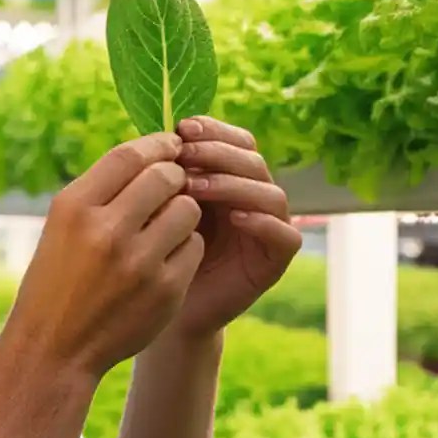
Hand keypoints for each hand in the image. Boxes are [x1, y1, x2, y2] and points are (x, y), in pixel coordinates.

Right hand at [4, 133, 203, 381]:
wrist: (54, 347)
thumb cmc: (57, 277)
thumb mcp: (62, 225)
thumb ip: (102, 188)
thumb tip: (152, 152)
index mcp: (74, 208)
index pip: (129, 155)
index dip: (156, 144)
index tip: (169, 145)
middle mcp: (106, 231)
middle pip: (166, 177)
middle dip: (174, 177)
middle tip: (171, 186)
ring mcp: (139, 263)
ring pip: (187, 210)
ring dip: (182, 212)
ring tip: (163, 227)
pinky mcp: (165, 290)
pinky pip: (193, 247)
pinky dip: (183, 248)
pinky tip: (162, 260)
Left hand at [168, 116, 302, 339]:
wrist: (160, 308)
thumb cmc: (152, 253)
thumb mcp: (154, 206)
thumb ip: (161, 174)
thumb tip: (154, 135)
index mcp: (226, 178)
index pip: (234, 141)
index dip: (213, 130)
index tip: (181, 128)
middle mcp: (251, 197)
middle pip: (252, 160)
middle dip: (218, 153)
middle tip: (184, 155)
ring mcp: (267, 227)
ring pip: (269, 192)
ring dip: (233, 184)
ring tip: (195, 188)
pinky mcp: (275, 260)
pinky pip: (285, 234)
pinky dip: (262, 222)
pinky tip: (235, 218)